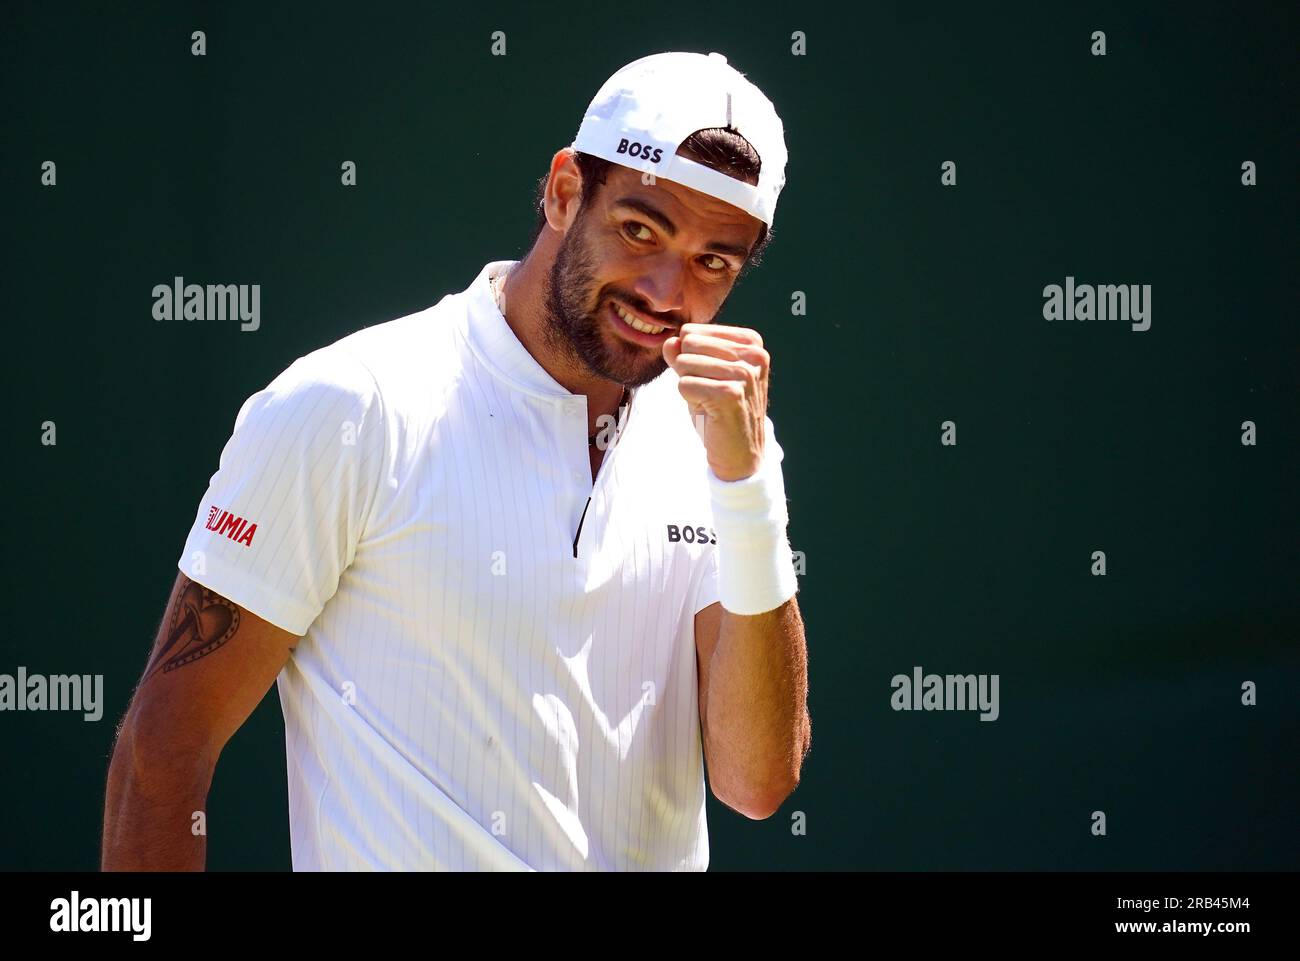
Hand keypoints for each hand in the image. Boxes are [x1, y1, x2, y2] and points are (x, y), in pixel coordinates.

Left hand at [663, 323, 768, 481]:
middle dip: (688, 370)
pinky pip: (684, 384)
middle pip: (688, 345)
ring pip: (684, 363)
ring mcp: (744, 373)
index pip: (692, 332)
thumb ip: (684, 354)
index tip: (712, 378)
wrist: (739, 452)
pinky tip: (709, 410)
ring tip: (710, 401)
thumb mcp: (702, 375)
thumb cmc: (721, 410)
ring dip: (689, 386)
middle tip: (708, 392)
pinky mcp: (731, 393)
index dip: (691, 357)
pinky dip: (689, 400)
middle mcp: (752, 354)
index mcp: (751, 342)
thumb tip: (670, 341)